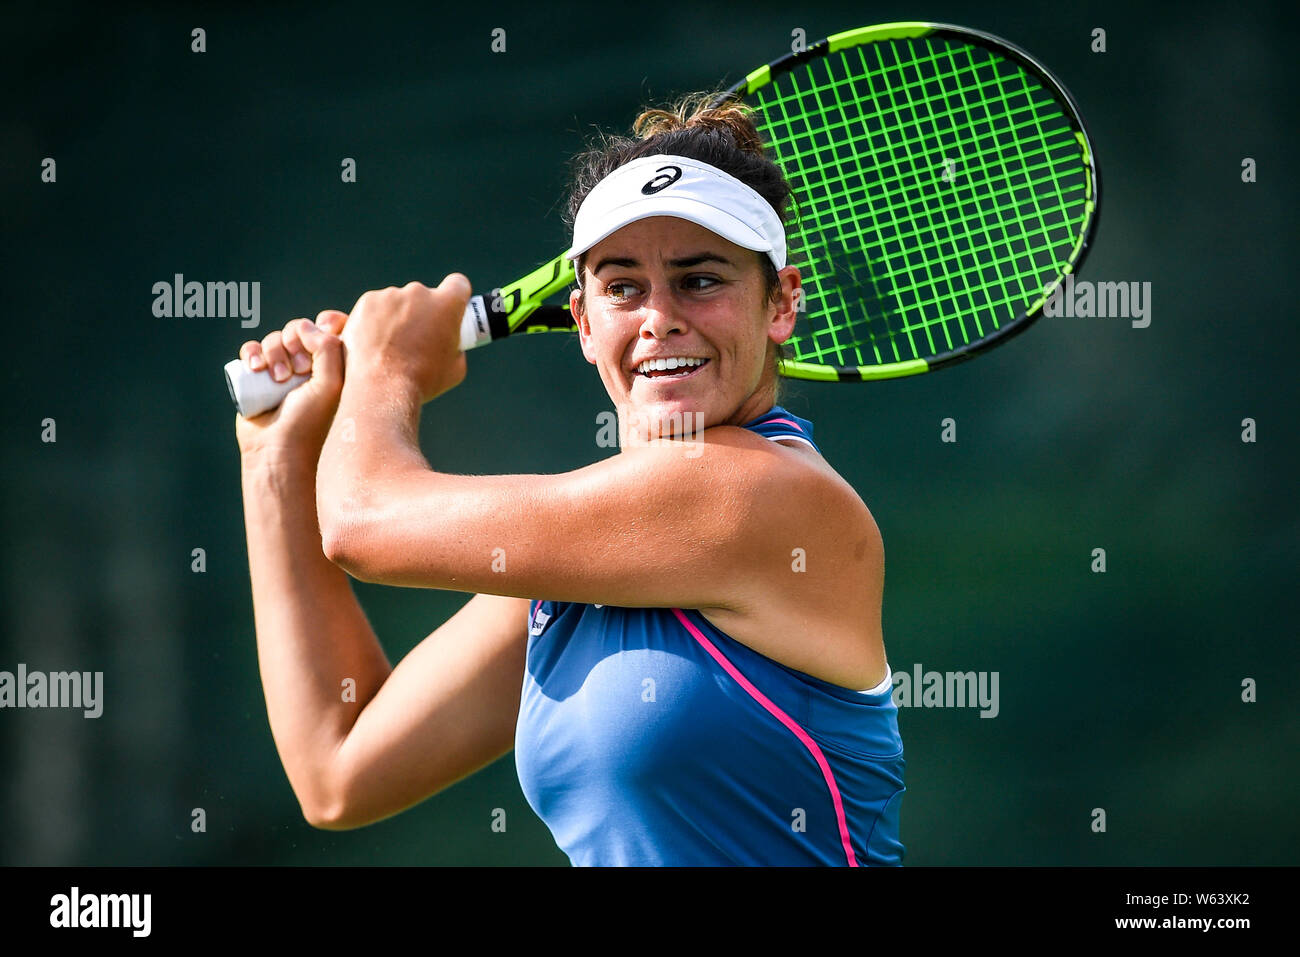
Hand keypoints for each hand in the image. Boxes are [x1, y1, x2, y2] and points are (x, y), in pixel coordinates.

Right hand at [235, 310, 348, 459]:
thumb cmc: (311, 422)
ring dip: (274, 352)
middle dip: (296, 343)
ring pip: (274, 339)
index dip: (327, 323)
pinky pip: (251, 350)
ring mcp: (281, 371)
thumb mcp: (331, 384)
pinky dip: (251, 353)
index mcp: (334, 367)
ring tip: (278, 379)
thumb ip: (328, 347)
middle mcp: (309, 366)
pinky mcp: (257, 377)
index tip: (325, 327)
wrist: (278, 451)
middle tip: (300, 371)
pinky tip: (255, 368)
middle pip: (299, 329)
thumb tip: (306, 325)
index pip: (332, 328)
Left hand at [342, 274, 469, 403]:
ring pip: (398, 302)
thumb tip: (450, 344)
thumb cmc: (423, 381)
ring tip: (391, 347)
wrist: (382, 388)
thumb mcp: (456, 368)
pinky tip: (375, 344)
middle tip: (417, 339)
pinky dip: (376, 321)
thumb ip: (456, 347)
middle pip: (424, 296)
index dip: (455, 296)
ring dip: (398, 317)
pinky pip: (376, 307)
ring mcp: (391, 295)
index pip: (458, 284)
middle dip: (422, 313)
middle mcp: (419, 292)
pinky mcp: (367, 302)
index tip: (450, 309)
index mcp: (447, 304)